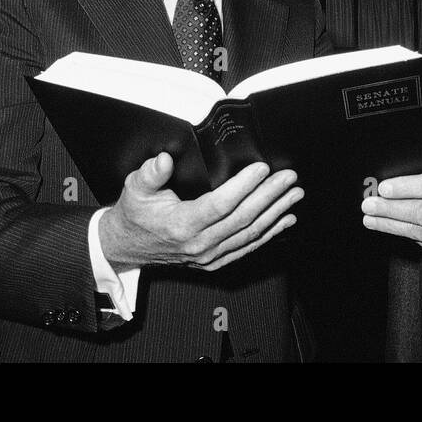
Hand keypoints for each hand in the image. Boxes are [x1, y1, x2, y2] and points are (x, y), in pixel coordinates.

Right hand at [99, 155, 301, 271]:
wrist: (127, 246)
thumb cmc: (135, 214)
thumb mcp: (135, 188)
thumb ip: (150, 173)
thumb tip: (163, 160)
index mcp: (181, 224)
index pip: (220, 204)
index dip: (244, 186)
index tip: (262, 168)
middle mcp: (198, 244)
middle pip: (243, 218)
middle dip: (270, 196)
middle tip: (289, 177)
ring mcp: (209, 256)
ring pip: (250, 233)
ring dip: (276, 213)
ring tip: (294, 194)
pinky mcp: (215, 261)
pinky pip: (247, 247)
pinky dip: (270, 233)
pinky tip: (285, 219)